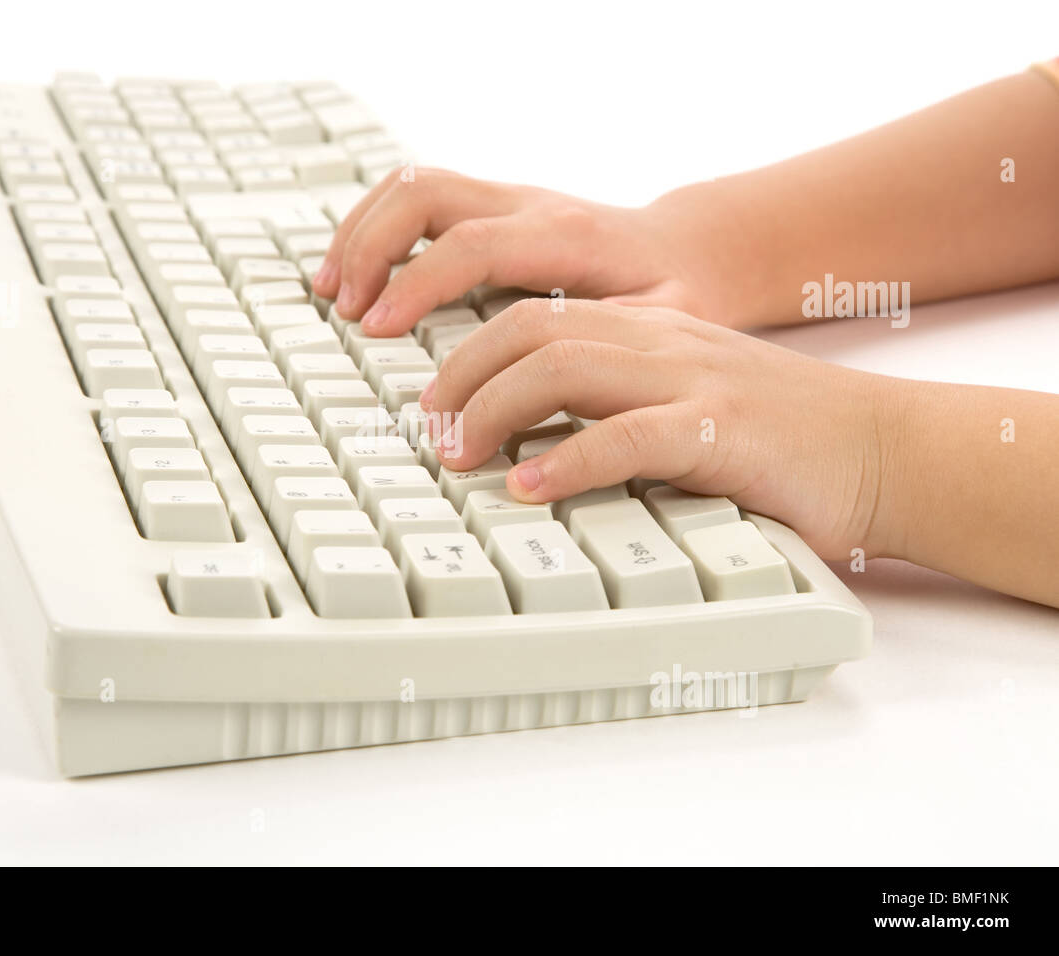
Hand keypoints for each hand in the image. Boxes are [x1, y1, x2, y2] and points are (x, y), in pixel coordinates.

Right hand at [311, 167, 730, 336]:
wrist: (690, 252)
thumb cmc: (675, 296)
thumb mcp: (661, 326)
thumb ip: (604, 342)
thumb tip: (544, 376)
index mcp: (565, 236)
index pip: (471, 244)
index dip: (417, 282)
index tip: (377, 326)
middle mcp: (529, 205)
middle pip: (428, 194)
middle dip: (371, 248)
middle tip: (344, 310)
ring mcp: (506, 200)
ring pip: (413, 186)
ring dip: (361, 233)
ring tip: (330, 291)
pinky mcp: (492, 209)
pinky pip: (417, 198)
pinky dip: (374, 228)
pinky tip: (355, 275)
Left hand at [422, 298, 900, 559]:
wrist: (883, 449)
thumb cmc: (778, 439)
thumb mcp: (683, 403)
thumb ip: (611, 409)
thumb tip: (524, 446)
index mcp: (647, 333)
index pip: (533, 316)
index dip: (468, 353)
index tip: (432, 401)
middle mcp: (659, 342)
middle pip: (530, 328)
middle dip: (462, 375)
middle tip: (430, 429)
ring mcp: (690, 380)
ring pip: (563, 366)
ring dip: (494, 410)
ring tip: (460, 455)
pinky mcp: (720, 432)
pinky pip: (625, 436)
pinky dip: (566, 460)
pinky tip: (528, 486)